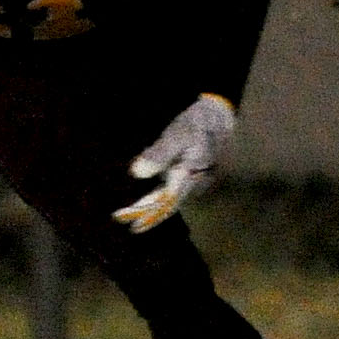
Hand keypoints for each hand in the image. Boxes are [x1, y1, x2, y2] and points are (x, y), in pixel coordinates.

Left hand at [118, 93, 235, 232]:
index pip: (166, 202)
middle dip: (145, 214)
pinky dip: (156, 197)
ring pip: (169, 200)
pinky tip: (145, 200)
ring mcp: (194, 182)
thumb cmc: (197, 124)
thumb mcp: (177, 135)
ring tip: (128, 214)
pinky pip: (172, 192)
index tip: (127, 222)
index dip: (147, 213)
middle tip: (120, 218)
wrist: (219, 117)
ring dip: (149, 207)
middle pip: (167, 205)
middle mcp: (194, 185)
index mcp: (190, 177)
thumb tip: (136, 172)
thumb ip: (158, 154)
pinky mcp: (190, 176)